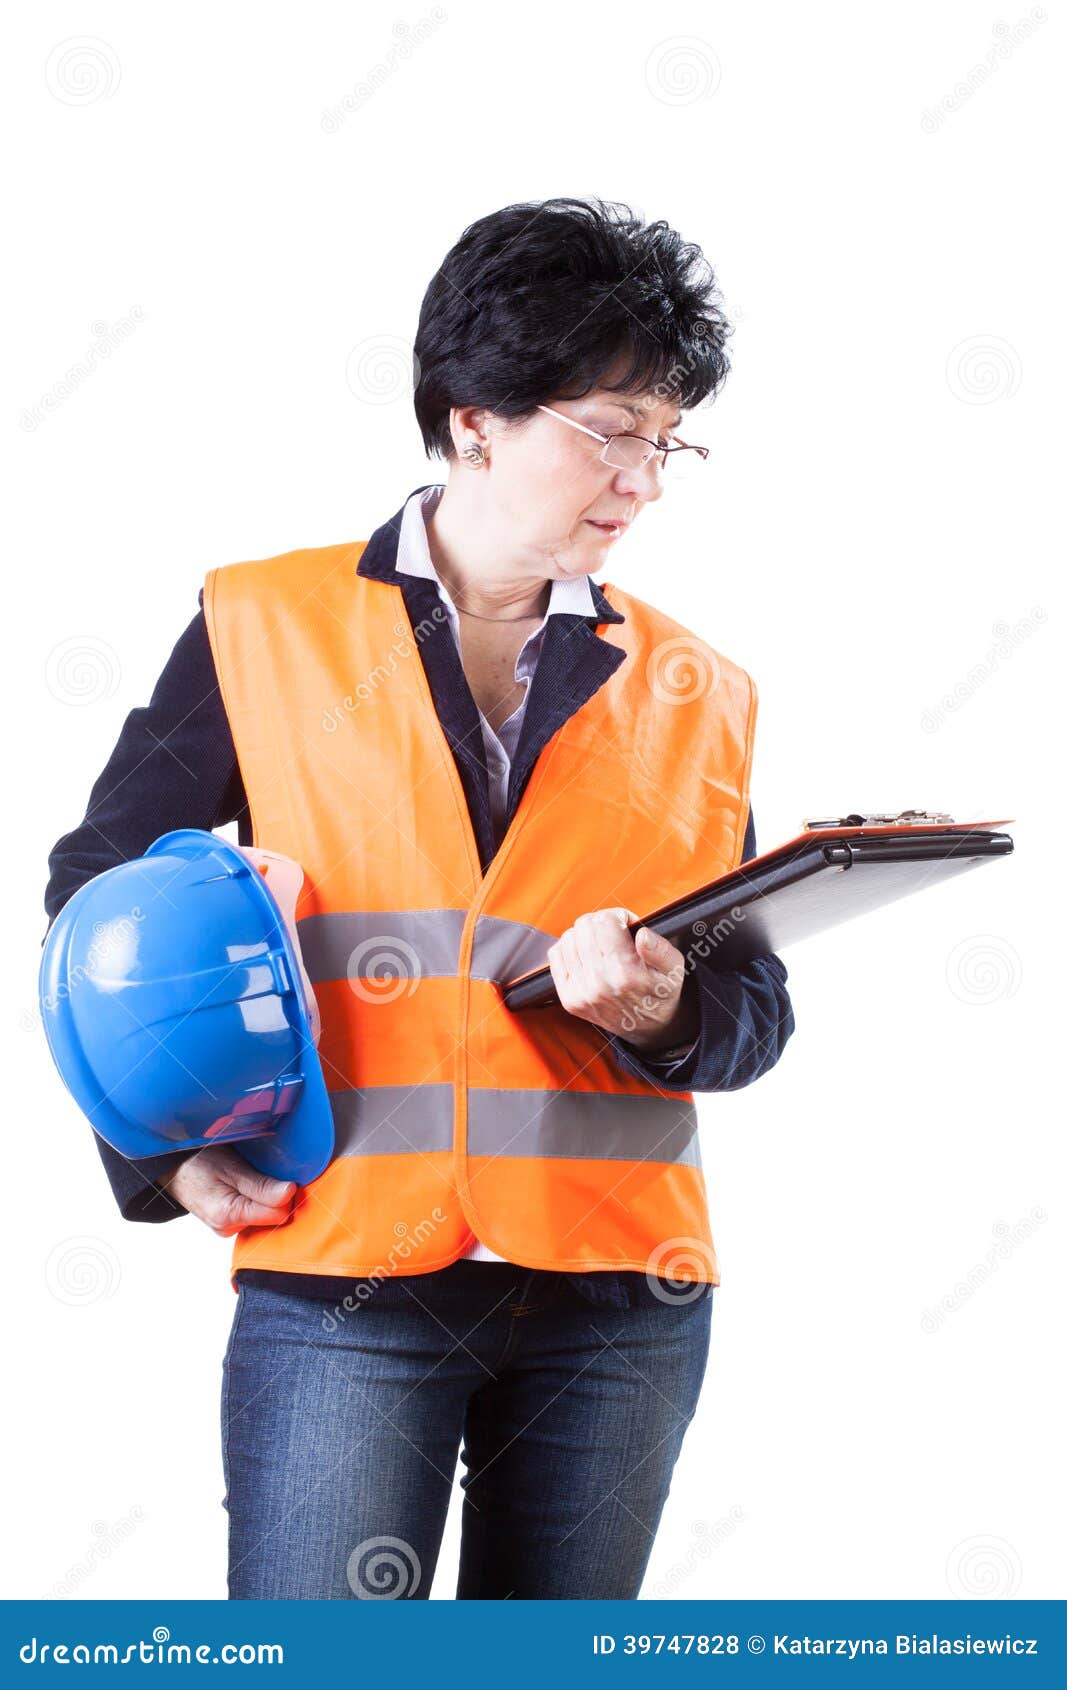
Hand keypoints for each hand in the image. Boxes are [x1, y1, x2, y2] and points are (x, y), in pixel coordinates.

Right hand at [157, 1145, 298, 1236]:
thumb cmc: (197, 1163)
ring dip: (266, 1197)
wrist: (171, 1169)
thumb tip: (290, 1193)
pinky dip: (257, 1200)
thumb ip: (260, 1185)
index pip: (279, 1213)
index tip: (282, 1173)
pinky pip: (254, 1214)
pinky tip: (248, 1186)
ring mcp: (229, 1228)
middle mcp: (230, 1229)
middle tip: (263, 1170)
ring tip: (251, 1176)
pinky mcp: (229, 1224)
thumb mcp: (230, 1167)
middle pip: (274, 1216)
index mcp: (229, 1216)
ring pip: (265, 1215)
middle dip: (276, 1195)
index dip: (286, 1192)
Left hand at [546, 909, 698, 1052]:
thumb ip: (661, 950)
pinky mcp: (569, 998)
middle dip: (600, 923)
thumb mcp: (673, 970)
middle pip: (584, 926)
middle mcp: (599, 983)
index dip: (618, 916)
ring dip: (584, 935)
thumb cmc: (658, 994)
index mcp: (625, 973)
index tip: (626, 925)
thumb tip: (643, 935)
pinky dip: (569, 949)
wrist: (647, 1027)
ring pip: (568, 938)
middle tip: (613, 933)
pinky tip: (585, 954)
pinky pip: (556, 957)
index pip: (605, 921)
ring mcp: (581, 992)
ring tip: (601, 945)